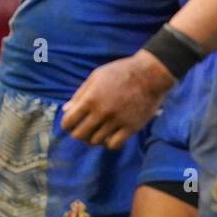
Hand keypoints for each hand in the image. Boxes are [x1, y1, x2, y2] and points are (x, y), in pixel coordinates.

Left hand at [62, 50, 176, 149]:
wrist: (151, 74)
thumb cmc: (121, 72)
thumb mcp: (96, 76)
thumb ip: (80, 94)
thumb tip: (66, 110)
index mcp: (91, 99)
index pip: (68, 122)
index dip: (67, 124)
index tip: (72, 123)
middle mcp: (102, 112)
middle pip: (79, 135)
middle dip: (79, 133)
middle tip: (85, 128)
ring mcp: (117, 121)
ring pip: (96, 142)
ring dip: (94, 138)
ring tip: (99, 131)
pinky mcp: (131, 127)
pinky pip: (114, 145)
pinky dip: (110, 143)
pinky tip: (112, 135)